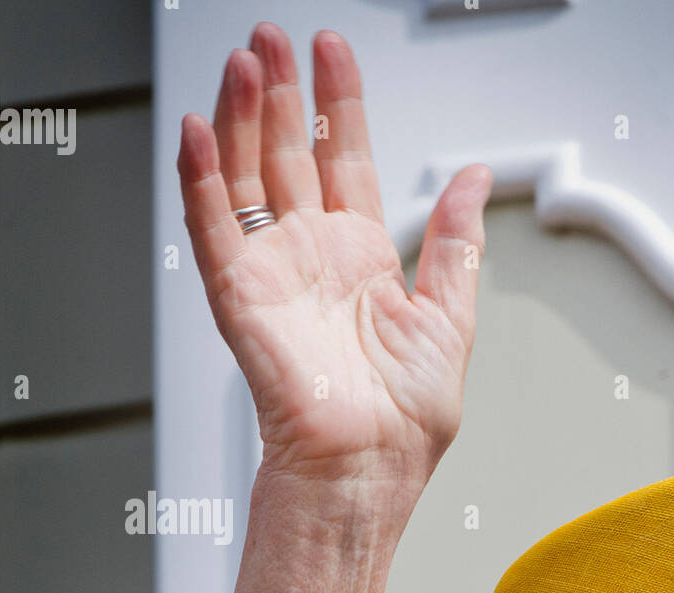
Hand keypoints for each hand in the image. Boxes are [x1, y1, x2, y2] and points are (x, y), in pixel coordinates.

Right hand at [178, 22, 491, 515]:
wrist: (369, 469)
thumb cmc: (408, 421)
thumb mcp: (450, 316)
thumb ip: (456, 243)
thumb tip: (474, 180)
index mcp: (362, 260)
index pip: (343, 161)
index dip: (338, 106)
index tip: (333, 53)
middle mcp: (313, 258)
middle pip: (288, 154)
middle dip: (281, 93)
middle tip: (273, 37)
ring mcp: (273, 273)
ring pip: (246, 175)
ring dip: (240, 116)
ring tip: (244, 61)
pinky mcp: (240, 296)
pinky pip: (212, 226)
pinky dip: (201, 177)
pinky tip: (199, 128)